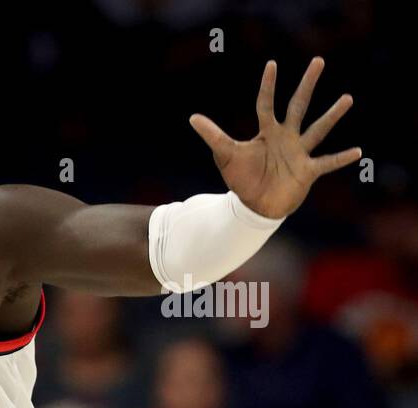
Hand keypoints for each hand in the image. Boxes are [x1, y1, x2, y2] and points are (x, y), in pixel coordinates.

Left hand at [190, 58, 360, 218]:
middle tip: (318, 61)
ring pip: (318, 129)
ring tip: (347, 98)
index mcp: (267, 132)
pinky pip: (327, 162)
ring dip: (332, 115)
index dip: (267, 86)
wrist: (254, 205)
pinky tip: (357, 151)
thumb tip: (192, 118)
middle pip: (298, 106)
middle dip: (306, 84)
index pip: (266, 104)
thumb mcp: (226, 155)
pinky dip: (341, 158)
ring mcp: (299, 152)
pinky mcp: (307, 171)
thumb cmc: (242, 178)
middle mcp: (286, 137)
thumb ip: (213, 136)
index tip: (272, 64)